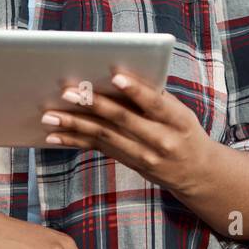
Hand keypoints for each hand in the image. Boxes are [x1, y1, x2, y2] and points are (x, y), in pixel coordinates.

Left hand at [40, 69, 213, 195]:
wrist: (197, 172)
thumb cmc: (185, 131)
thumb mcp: (181, 113)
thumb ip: (156, 98)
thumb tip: (118, 77)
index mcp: (178, 121)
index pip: (155, 103)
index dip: (136, 91)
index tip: (115, 77)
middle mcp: (161, 140)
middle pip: (122, 120)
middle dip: (93, 104)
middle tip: (68, 92)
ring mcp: (144, 156)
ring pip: (105, 137)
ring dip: (75, 125)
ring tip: (51, 116)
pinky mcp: (130, 162)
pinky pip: (99, 149)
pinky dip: (75, 142)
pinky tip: (56, 136)